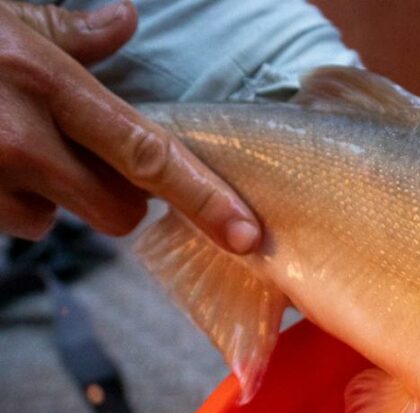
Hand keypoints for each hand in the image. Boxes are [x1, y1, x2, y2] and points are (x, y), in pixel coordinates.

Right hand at [0, 0, 259, 251]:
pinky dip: (18, 203)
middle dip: (121, 196)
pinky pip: (22, 223)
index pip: (148, 153)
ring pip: (63, 220)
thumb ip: (69, 33)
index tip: (245, 233)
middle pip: (119, 210)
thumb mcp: (5, 21)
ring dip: (60, 198)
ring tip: (21, 148)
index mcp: (47, 84)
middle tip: (90, 156)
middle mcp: (23, 139)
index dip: (203, 198)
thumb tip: (124, 21)